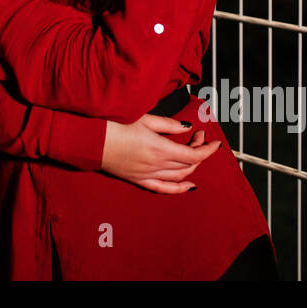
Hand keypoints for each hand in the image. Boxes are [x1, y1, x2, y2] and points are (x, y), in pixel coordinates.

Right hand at [99, 114, 222, 193]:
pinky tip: (188, 186)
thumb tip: (187, 127)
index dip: (207, 149)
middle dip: (199, 151)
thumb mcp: (144, 118)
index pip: (193, 154)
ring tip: (194, 154)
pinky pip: (163, 188)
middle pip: (188, 164)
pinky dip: (178, 189)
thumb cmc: (115, 125)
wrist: (91, 141)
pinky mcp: (138, 179)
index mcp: (160, 149)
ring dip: (191, 167)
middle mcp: (157, 165)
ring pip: (179, 176)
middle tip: (199, 138)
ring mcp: (148, 174)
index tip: (215, 142)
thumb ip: (168, 124)